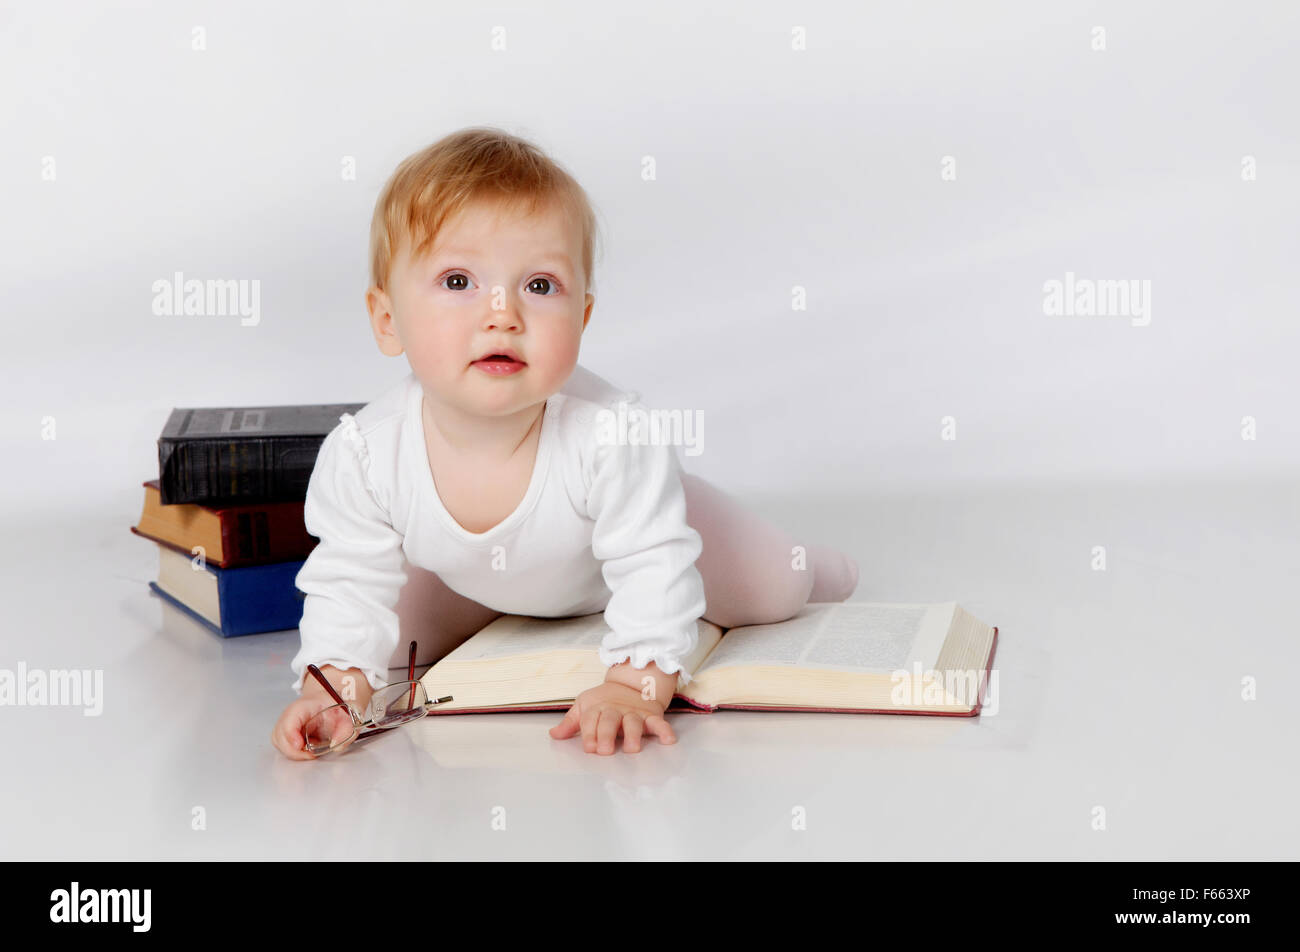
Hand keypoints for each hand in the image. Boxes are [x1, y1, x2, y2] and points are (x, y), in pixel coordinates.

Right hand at [270, 665, 373, 760]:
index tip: (300, 745)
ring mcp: (286, 724)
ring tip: (312, 748)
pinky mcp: (287, 733)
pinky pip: (284, 746)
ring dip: (294, 751)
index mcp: (304, 706)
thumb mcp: (348, 716)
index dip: (290, 734)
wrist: (333, 704)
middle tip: (312, 754)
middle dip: (294, 750)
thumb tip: (336, 745)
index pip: (289, 719)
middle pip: (280, 734)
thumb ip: (346, 730)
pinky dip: (295, 751)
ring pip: (279, 742)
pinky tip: (308, 748)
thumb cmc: (337, 708)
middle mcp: (291, 715)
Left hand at [549, 681, 675, 753]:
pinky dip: (664, 730)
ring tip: (632, 748)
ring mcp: (634, 713)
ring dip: (633, 735)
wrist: (632, 682)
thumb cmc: (604, 701)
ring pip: (634, 723)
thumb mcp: (585, 706)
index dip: (589, 733)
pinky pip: (659, 723)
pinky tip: (668, 740)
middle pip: (610, 721)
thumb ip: (571, 723)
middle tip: (605, 751)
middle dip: (607, 735)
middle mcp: (616, 710)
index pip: (591, 720)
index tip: (589, 748)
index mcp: (598, 708)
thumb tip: (554, 735)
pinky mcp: (650, 716)